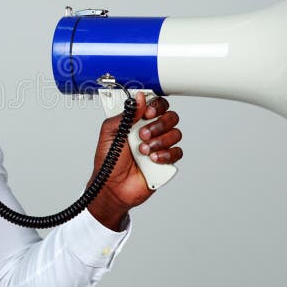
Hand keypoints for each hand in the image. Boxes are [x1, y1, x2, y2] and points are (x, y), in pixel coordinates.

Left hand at [88, 93, 182, 229]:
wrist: (113, 187)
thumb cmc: (109, 161)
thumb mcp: (110, 133)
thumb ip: (125, 114)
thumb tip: (139, 98)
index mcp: (138, 122)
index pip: (155, 105)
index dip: (155, 106)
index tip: (147, 113)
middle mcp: (151, 131)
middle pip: (170, 116)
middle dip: (158, 125)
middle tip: (143, 134)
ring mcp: (160, 146)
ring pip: (175, 134)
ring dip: (159, 141)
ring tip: (143, 150)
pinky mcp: (166, 161)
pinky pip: (177, 152)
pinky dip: (165, 155)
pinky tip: (152, 160)